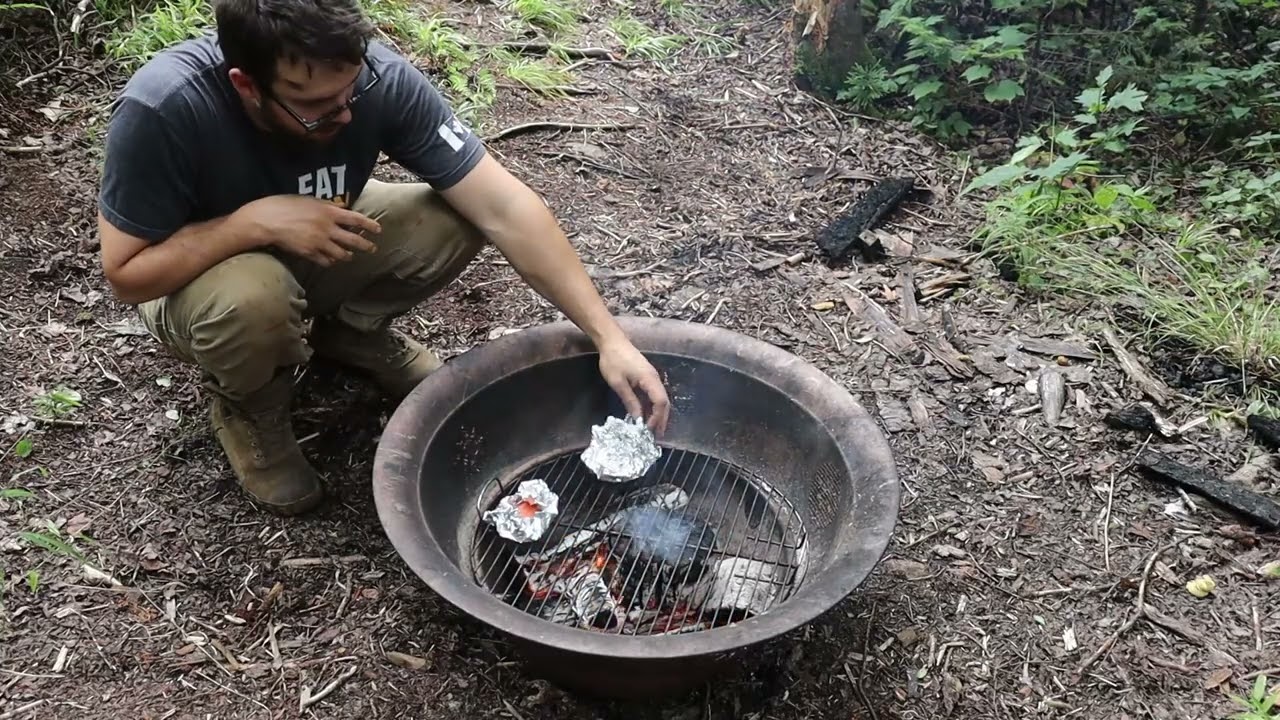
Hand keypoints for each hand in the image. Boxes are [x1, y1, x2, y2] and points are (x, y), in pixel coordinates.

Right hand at [238, 195, 380, 265]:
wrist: (266, 220)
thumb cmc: (284, 205)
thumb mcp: (309, 200)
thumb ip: (326, 206)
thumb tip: (341, 208)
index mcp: (328, 212)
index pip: (356, 219)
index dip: (369, 225)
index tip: (378, 230)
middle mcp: (327, 228)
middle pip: (353, 240)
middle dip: (366, 245)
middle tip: (372, 248)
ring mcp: (319, 242)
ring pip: (342, 254)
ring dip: (347, 255)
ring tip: (349, 255)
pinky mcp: (309, 253)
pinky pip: (326, 261)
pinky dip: (330, 261)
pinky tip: (331, 260)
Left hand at [598, 339, 670, 435]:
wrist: (612, 341)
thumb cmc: (613, 360)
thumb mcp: (618, 383)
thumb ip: (630, 401)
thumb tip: (638, 418)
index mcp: (649, 379)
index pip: (660, 402)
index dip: (657, 417)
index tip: (648, 429)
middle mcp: (654, 379)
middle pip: (664, 402)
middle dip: (661, 419)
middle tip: (657, 435)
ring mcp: (651, 377)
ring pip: (659, 399)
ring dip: (657, 414)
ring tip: (653, 429)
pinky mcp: (646, 377)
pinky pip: (653, 394)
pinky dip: (651, 406)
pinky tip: (646, 415)